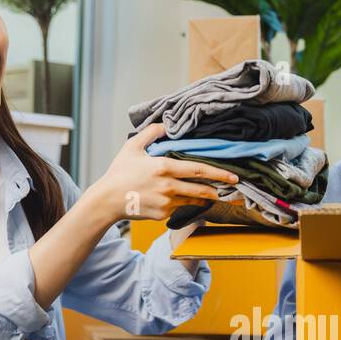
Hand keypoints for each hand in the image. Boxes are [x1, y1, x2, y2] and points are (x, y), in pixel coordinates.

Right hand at [89, 124, 237, 222]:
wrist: (108, 200)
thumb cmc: (119, 172)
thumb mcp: (132, 147)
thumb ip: (151, 133)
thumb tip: (166, 125)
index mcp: (164, 167)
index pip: (198, 170)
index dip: (219, 173)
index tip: (233, 176)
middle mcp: (168, 186)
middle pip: (201, 189)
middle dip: (218, 189)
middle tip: (231, 189)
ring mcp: (166, 202)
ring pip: (192, 199)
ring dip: (203, 198)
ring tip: (211, 195)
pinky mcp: (163, 214)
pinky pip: (177, 207)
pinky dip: (180, 202)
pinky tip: (176, 199)